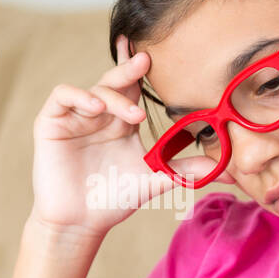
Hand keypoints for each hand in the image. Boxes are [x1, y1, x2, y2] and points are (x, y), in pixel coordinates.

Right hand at [28, 35, 221, 237]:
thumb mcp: (154, 180)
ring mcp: (74, 116)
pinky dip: (79, 96)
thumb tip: (227, 169)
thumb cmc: (113, 200)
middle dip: (130, 70)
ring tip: (133, 116)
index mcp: (121, 121)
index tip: (155, 54)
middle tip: (146, 62)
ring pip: (94, 89)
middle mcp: (98, 114)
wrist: (80, 223)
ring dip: (113, 95)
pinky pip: (63, 95)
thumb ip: (186, 169)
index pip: (132, 86)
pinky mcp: (51, 122)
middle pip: (115, 81)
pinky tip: (96, 108)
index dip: (140, 68)